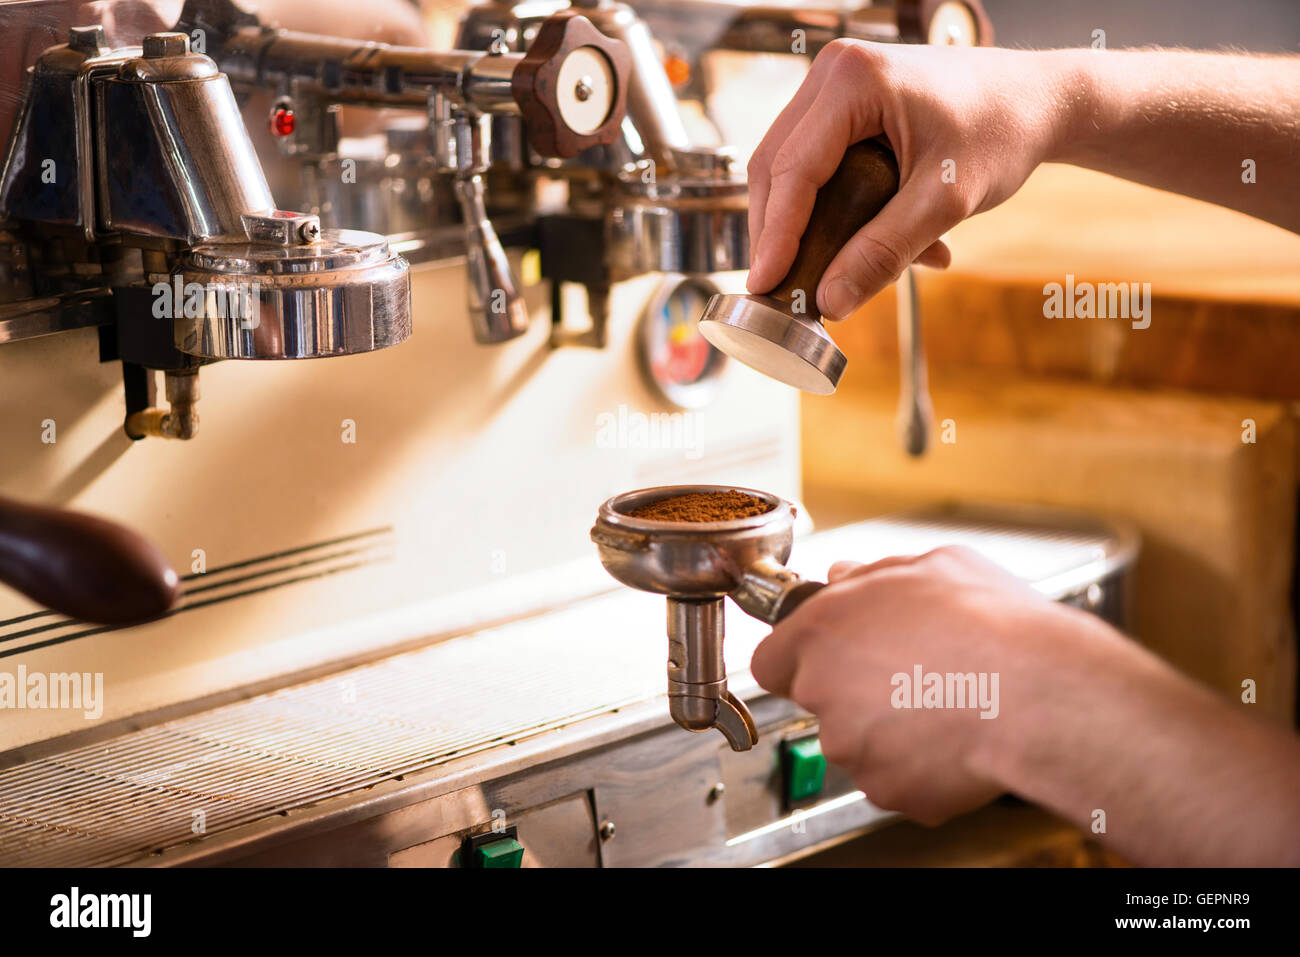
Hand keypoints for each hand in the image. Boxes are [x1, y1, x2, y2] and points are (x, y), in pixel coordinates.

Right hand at [745, 41, 1087, 318]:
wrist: (1040, 101)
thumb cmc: (1003, 131)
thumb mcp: (945, 200)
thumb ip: (886, 251)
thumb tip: (831, 301)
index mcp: (853, 82)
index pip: (792, 170)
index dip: (775, 235)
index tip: (764, 287)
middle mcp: (835, 74)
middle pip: (776, 169)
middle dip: (780, 234)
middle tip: (785, 290)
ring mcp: (836, 87)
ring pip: (791, 170)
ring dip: (809, 227)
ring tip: (842, 269)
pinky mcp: (845, 106)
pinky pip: (818, 165)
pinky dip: (834, 210)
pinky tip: (874, 240)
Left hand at [749, 545, 1125, 825]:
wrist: (1038, 694)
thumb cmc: (991, 626)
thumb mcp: (931, 567)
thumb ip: (871, 575)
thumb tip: (844, 577)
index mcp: (821, 633)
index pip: (771, 659)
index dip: (802, 656)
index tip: (827, 656)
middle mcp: (825, 692)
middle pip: (818, 699)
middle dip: (852, 690)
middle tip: (907, 673)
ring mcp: (853, 748)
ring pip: (857, 742)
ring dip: (887, 728)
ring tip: (942, 701)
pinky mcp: (889, 791)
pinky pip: (894, 778)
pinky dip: (919, 765)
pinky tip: (954, 737)